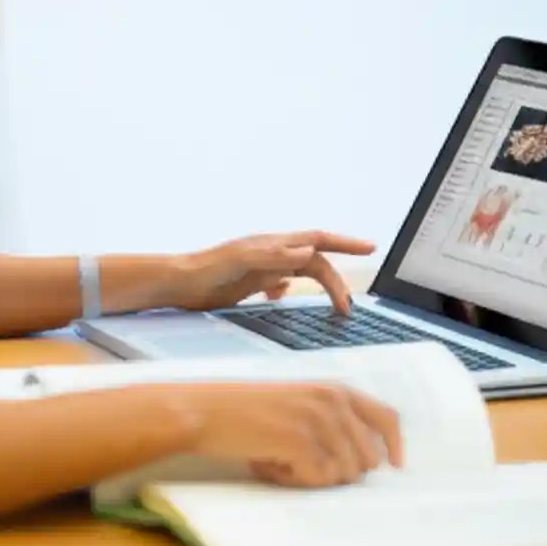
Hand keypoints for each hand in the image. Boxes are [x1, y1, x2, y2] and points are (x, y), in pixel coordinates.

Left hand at [171, 230, 375, 314]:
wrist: (176, 283)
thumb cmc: (204, 270)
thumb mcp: (240, 261)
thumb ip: (273, 256)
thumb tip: (306, 251)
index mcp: (272, 245)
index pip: (316, 240)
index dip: (344, 243)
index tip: (370, 248)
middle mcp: (270, 254)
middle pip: (314, 260)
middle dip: (337, 276)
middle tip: (350, 304)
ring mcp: (261, 268)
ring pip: (299, 271)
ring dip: (319, 285)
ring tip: (335, 305)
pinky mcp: (249, 283)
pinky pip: (277, 283)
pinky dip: (287, 289)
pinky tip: (283, 297)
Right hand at [185, 381, 403, 486]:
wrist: (206, 411)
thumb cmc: (244, 410)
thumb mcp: (297, 402)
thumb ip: (333, 419)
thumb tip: (367, 456)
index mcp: (334, 389)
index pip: (387, 417)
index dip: (395, 446)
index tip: (395, 466)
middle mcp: (332, 402)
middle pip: (367, 458)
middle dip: (339, 470)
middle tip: (298, 460)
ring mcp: (318, 421)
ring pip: (343, 473)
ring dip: (312, 475)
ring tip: (279, 458)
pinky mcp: (301, 441)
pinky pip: (317, 479)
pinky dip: (293, 479)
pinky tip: (269, 462)